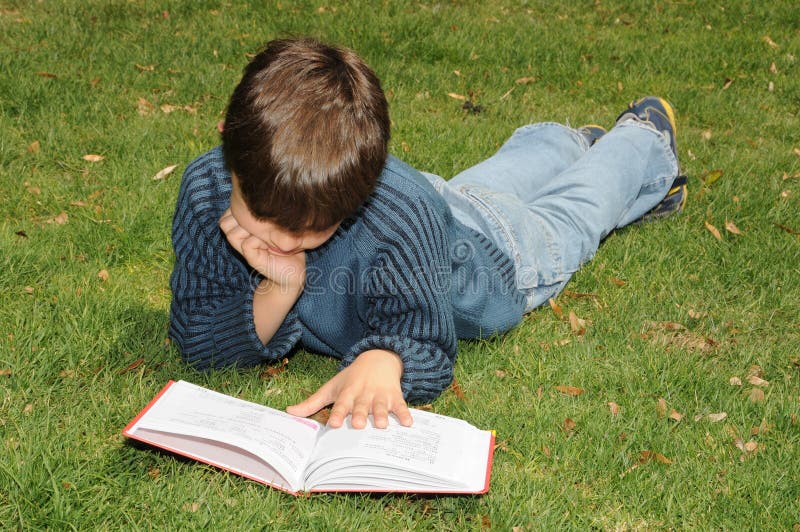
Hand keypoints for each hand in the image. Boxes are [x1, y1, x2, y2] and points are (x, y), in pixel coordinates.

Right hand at [219, 208, 305, 290]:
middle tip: (263, 223)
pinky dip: (259, 240)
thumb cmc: (287, 245)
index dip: (239, 210)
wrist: (293, 270)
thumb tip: (258, 196)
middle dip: (242, 219)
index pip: (227, 214)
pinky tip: (271, 243)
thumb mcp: (275, 224)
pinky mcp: (252, 260)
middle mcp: (240, 240)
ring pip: (232, 234)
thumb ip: (262, 213)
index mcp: (243, 229)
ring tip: (267, 234)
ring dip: (250, 230)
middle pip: (225, 223)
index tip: (260, 212)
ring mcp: (244, 251)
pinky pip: (247, 244)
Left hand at [286, 350, 412, 428]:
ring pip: (380, 406)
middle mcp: (364, 394)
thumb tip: (289, 412)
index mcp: (348, 392)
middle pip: (361, 406)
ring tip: (382, 425)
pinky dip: (404, 414)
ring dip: (381, 415)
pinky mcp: (395, 396)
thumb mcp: (332, 386)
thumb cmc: (352, 378)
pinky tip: (408, 423)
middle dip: (359, 415)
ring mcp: (380, 395)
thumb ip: (312, 402)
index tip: (333, 423)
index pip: (341, 403)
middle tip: (357, 425)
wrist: (379, 358)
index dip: (337, 413)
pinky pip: (401, 406)